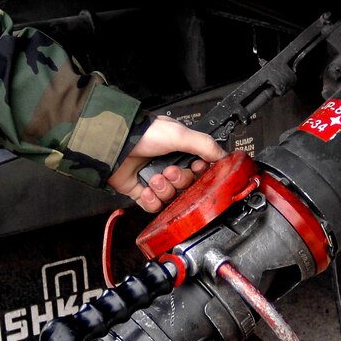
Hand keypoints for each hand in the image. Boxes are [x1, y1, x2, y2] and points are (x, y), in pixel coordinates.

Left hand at [106, 115, 225, 212]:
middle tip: (169, 170)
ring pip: (171, 197)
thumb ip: (205, 145)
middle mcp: (168, 165)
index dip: (200, 172)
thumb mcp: (180, 134)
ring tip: (154, 178)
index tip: (196, 167)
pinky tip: (146, 189)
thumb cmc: (145, 134)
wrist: (116, 145)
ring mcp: (155, 179)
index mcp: (180, 150)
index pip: (200, 169)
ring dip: (164, 189)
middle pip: (187, 185)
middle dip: (179, 180)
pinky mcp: (140, 191)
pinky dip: (151, 200)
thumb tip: (225, 156)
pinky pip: (154, 206)